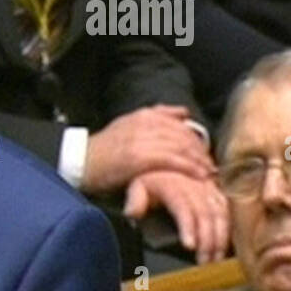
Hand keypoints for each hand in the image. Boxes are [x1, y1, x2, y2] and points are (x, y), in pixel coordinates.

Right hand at [83, 105, 215, 193]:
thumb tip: (184, 113)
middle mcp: (145, 124)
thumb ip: (157, 116)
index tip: (205, 153)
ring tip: (209, 173)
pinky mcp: (139, 158)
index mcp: (145, 115)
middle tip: (211, 166)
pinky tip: (199, 177)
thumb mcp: (129, 124)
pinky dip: (188, 169)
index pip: (181, 124)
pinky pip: (172, 161)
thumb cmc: (104, 149)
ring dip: (198, 161)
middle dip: (200, 151)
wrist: (80, 161)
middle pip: (184, 136)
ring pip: (181, 147)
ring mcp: (142, 140)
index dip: (196, 139)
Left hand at [124, 170, 229, 264]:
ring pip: (220, 214)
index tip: (190, 246)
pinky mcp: (218, 192)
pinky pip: (228, 210)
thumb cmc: (151, 179)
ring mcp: (209, 189)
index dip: (188, 227)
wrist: (169, 161)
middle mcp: (195, 186)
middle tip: (205, 261)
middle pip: (205, 214)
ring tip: (216, 258)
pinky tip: (226, 245)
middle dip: (207, 240)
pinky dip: (230, 228)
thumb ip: (135, 200)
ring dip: (221, 237)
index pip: (183, 208)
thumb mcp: (138, 185)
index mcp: (174, 186)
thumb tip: (133, 213)